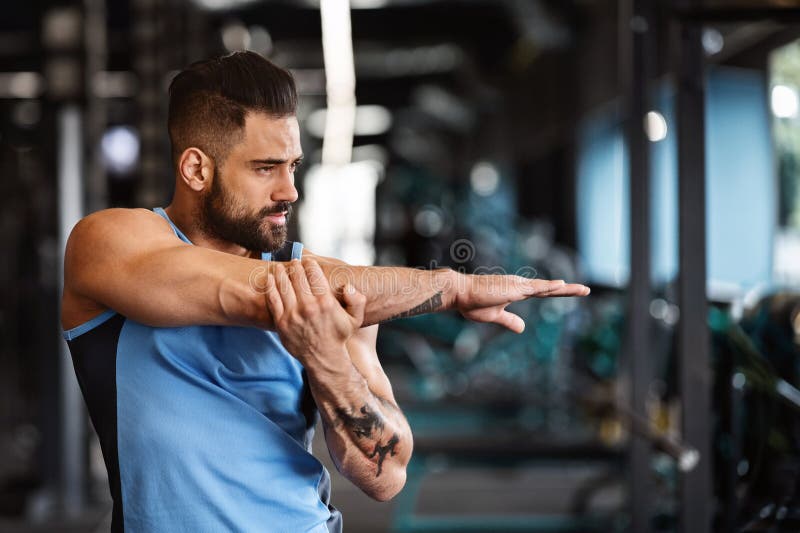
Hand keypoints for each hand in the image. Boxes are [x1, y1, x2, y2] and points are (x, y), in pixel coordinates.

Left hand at [265, 258, 365, 361]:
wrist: (324, 359)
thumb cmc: (339, 336)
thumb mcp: (355, 319)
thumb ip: (357, 300)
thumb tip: (348, 286)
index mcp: (326, 303)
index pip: (315, 275)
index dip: (310, 264)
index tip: (308, 261)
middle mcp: (308, 307)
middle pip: (298, 278)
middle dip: (296, 266)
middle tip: (295, 261)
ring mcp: (293, 315)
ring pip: (284, 286)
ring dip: (281, 273)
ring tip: (280, 266)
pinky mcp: (281, 323)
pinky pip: (273, 300)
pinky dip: (270, 287)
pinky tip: (270, 278)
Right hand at [455, 273, 589, 333]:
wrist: (460, 293)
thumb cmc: (472, 303)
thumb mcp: (495, 316)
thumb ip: (510, 321)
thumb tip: (523, 329)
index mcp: (517, 292)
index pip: (542, 292)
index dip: (557, 292)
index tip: (572, 291)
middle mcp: (520, 286)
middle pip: (549, 288)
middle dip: (568, 290)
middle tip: (586, 290)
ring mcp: (517, 286)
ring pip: (546, 287)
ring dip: (565, 288)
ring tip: (582, 289)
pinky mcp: (512, 288)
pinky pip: (534, 288)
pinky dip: (548, 286)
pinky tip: (561, 284)